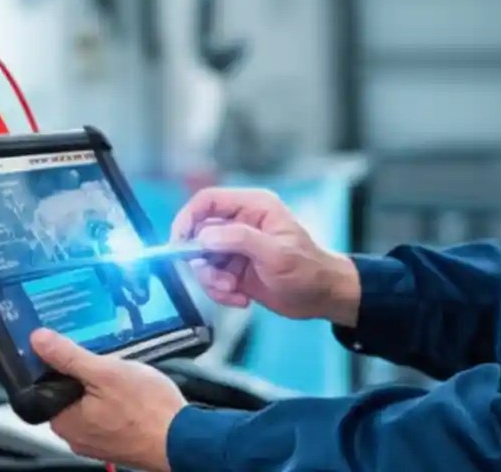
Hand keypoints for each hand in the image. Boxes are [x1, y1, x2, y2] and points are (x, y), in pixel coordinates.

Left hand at [30, 329, 184, 471]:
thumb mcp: (106, 372)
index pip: (46, 385)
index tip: (73, 348)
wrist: (182, 439)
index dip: (58, 363)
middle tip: (106, 360)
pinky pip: (107, 416)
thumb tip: (38, 340)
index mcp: (64, 421)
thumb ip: (69, 357)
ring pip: (90, 404)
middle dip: (86, 375)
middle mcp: (75, 436)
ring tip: (123, 374)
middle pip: (69, 394)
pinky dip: (116, 402)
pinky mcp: (116, 443)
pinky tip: (133, 393)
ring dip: (103, 388)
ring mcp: (97, 442)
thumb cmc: (147, 409)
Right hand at [171, 187, 361, 326]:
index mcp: (253, 207)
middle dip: (204, 262)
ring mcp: (236, 248)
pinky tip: (242, 298)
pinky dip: (221, 292)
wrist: (322, 298)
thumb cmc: (308, 270)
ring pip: (203, 261)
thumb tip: (205, 237)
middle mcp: (241, 224)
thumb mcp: (276, 253)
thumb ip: (241, 240)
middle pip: (199, 235)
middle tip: (220, 281)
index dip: (187, 218)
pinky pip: (212, 279)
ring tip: (235, 292)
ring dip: (213, 281)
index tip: (178, 243)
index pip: (208, 202)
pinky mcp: (235, 269)